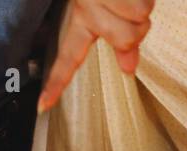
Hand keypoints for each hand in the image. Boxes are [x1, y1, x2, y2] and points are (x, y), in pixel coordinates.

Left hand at [38, 0, 155, 112]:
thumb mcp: (121, 13)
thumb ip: (124, 41)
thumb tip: (129, 67)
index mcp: (82, 17)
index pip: (69, 56)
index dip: (57, 81)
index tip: (42, 105)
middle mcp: (84, 5)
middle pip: (126, 38)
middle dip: (138, 23)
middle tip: (130, 5)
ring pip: (139, 18)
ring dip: (144, 3)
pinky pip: (142, 6)